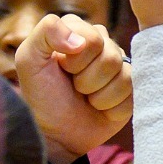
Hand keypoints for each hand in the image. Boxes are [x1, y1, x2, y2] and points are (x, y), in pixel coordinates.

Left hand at [14, 14, 132, 163]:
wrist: (56, 134)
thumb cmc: (41, 95)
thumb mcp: (29, 60)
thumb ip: (46, 32)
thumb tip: (80, 41)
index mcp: (79, 29)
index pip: (93, 39)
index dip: (76, 60)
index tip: (62, 69)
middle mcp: (102, 43)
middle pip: (111, 57)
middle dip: (87, 80)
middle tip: (74, 87)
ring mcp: (119, 66)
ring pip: (124, 76)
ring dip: (98, 96)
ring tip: (86, 98)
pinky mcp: (132, 88)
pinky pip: (133, 93)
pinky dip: (111, 108)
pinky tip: (100, 108)